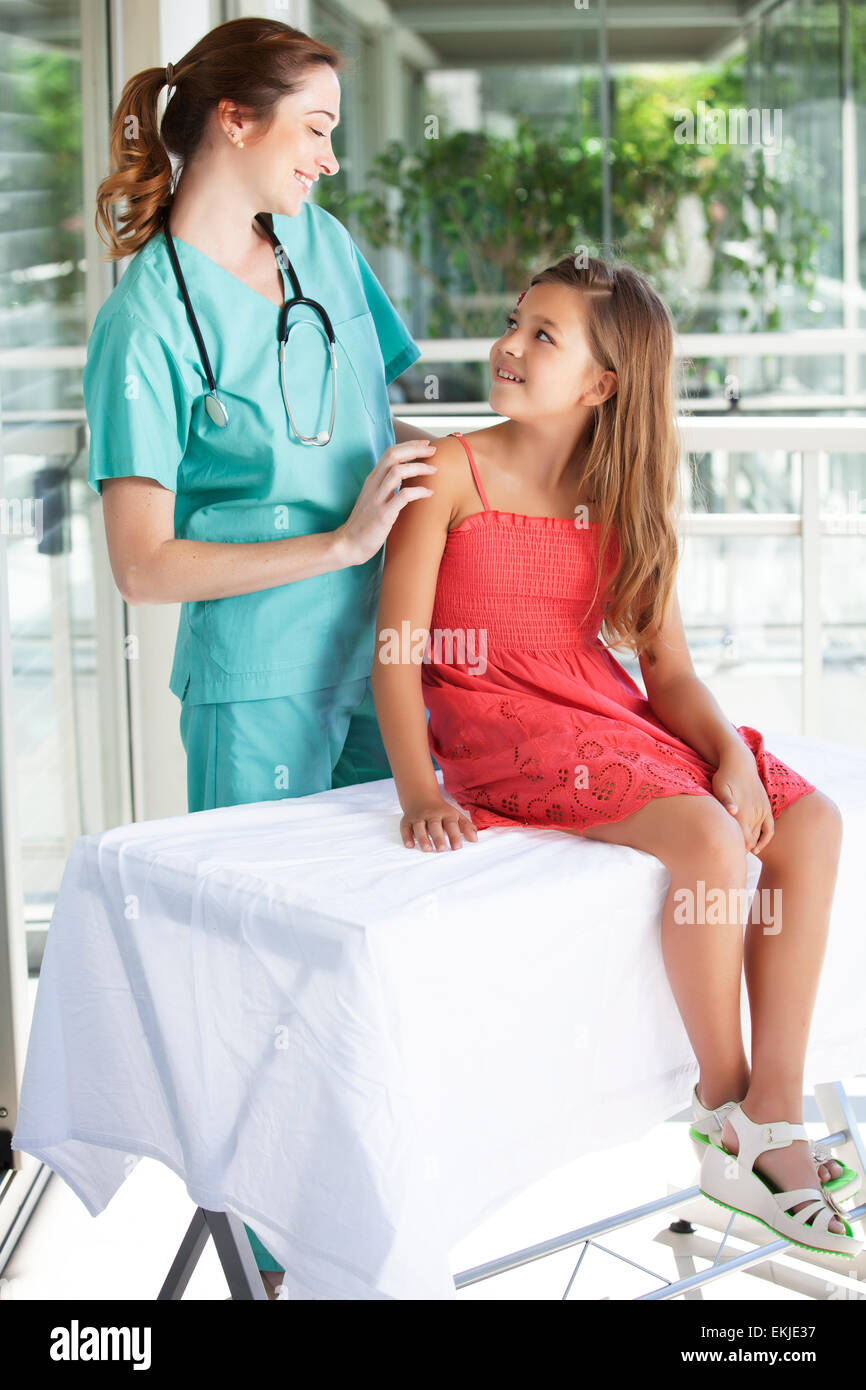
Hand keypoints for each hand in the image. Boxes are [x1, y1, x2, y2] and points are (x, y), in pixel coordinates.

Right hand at [334, 439, 437, 565]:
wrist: (349, 544)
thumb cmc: (364, 524)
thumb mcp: (374, 499)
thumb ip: (387, 487)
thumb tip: (407, 478)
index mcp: (372, 480)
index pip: (390, 453)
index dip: (409, 445)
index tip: (425, 444)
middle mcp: (374, 485)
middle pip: (393, 456)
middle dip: (415, 450)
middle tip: (433, 450)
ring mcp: (377, 499)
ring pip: (398, 472)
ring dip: (418, 468)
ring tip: (434, 471)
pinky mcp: (383, 515)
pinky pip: (403, 497)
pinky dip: (418, 491)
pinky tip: (429, 493)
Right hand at [400, 796, 478, 850]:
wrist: (421, 797)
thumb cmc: (442, 812)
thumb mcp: (456, 816)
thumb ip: (466, 827)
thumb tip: (475, 839)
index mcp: (446, 813)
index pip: (451, 823)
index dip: (454, 835)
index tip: (457, 847)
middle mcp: (431, 814)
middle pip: (435, 825)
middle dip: (438, 837)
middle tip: (442, 850)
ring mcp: (418, 817)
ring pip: (419, 826)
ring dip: (422, 838)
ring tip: (427, 849)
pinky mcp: (407, 820)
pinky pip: (405, 827)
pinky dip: (406, 836)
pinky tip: (409, 845)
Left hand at [711, 743, 773, 854]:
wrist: (740, 762)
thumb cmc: (725, 776)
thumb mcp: (720, 787)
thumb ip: (725, 801)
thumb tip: (732, 812)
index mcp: (743, 813)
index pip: (741, 841)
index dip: (735, 852)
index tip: (726, 859)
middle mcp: (754, 814)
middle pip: (749, 842)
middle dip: (741, 852)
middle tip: (730, 861)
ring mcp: (762, 812)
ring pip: (758, 837)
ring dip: (751, 846)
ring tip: (739, 855)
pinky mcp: (766, 808)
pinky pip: (770, 829)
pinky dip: (765, 840)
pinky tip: (758, 848)